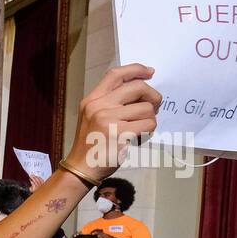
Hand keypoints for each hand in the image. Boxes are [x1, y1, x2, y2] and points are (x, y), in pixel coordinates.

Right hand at [64, 63, 161, 177]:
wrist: (81, 168)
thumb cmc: (90, 143)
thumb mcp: (92, 116)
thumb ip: (110, 102)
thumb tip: (141, 91)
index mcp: (92, 100)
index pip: (116, 75)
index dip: (136, 69)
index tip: (150, 72)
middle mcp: (99, 106)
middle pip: (137, 87)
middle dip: (153, 95)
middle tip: (155, 107)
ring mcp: (109, 119)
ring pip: (147, 108)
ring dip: (151, 119)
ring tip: (141, 129)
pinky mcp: (120, 134)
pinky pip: (148, 125)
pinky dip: (149, 132)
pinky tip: (139, 138)